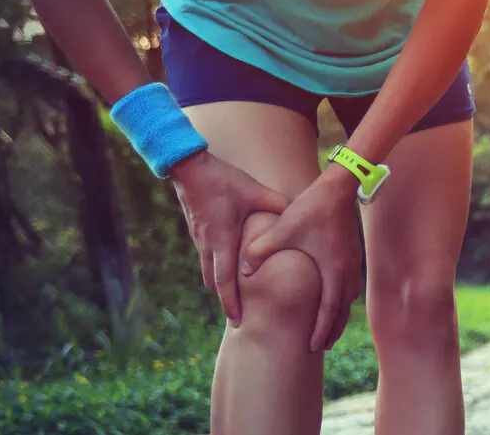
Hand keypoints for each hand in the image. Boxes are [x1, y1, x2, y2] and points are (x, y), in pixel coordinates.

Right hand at [170, 151, 290, 326]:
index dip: (230, 303)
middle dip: (225, 301)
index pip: (224, 281)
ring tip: (234, 298)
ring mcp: (200, 239)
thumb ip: (278, 205)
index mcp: (222, 240)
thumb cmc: (223, 180)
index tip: (237, 321)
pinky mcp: (197, 232)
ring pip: (209, 270)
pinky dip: (216, 268)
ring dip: (220, 285)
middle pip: (214, 283)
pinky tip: (228, 269)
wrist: (188, 167)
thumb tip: (301, 214)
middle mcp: (208, 245)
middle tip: (238, 318)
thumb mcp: (255, 192)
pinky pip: (207, 257)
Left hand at [242, 166, 362, 351]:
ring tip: (329, 328)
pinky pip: (350, 286)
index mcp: (332, 269)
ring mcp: (353, 262)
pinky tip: (335, 300)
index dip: (321, 330)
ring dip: (339, 315)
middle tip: (322, 347)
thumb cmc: (311, 208)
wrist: (339, 187)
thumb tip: (242, 270)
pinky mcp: (353, 254)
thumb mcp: (281, 229)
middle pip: (343, 310)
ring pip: (349, 299)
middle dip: (333, 330)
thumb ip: (259, 250)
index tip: (314, 346)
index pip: (328, 309)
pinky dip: (343, 299)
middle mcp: (347, 270)